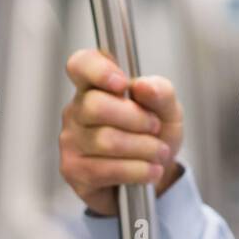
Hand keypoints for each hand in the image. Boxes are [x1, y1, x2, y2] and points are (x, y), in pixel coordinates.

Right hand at [59, 49, 183, 216]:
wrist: (156, 173)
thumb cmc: (155, 134)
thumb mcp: (168, 109)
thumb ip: (161, 92)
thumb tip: (143, 86)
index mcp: (96, 86)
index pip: (81, 65)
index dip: (98, 70)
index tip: (121, 84)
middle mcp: (77, 110)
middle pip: (96, 106)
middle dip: (137, 119)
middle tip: (155, 128)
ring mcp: (71, 141)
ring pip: (105, 140)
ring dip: (144, 149)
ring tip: (159, 153)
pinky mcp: (73, 170)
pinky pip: (106, 169)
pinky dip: (137, 171)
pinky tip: (150, 171)